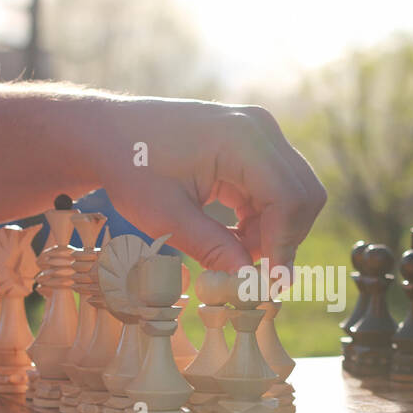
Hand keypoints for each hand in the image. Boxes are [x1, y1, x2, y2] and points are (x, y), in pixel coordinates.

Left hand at [94, 97, 325, 271]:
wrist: (109, 132)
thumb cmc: (130, 167)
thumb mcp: (167, 217)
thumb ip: (213, 249)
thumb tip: (249, 284)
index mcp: (241, 138)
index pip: (288, 198)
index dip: (284, 245)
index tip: (269, 283)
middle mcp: (260, 128)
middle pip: (303, 195)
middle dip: (282, 239)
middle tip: (246, 267)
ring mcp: (260, 132)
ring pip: (295, 194)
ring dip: (273, 231)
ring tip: (230, 248)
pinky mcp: (255, 143)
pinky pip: (279, 188)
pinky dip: (263, 218)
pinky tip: (231, 233)